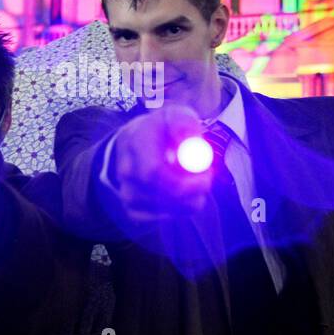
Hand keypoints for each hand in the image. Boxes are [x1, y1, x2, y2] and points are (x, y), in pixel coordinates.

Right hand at [109, 104, 210, 220]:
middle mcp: (126, 170)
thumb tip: (192, 141)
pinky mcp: (133, 210)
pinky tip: (181, 192)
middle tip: (207, 178)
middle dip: (192, 191)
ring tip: (192, 180)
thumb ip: (184, 124)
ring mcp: (127, 192)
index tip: (207, 173)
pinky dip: (180, 209)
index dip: (183, 180)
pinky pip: (164, 218)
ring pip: (166, 210)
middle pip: (161, 195)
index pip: (154, 172)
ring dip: (189, 200)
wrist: (136, 143)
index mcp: (135, 142)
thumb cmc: (163, 129)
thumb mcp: (176, 115)